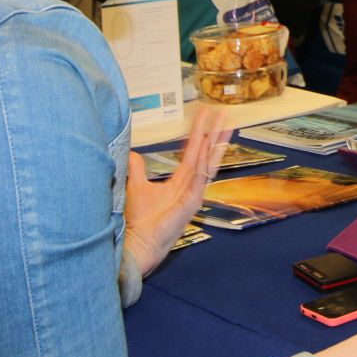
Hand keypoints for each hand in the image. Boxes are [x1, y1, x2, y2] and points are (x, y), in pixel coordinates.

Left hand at [123, 106, 231, 275]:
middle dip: (214, 132)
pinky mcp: (192, 203)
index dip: (199, 133)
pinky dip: (203, 163)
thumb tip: (133, 153)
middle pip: (206, 153)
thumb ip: (137, 169)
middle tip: (223, 113)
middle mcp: (191, 185)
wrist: (139, 243)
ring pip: (208, 162)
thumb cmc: (140, 220)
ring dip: (216, 142)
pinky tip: (207, 147)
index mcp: (181, 181)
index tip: (205, 115)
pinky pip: (199, 179)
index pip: (193, 152)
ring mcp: (194, 194)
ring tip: (224, 124)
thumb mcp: (136, 187)